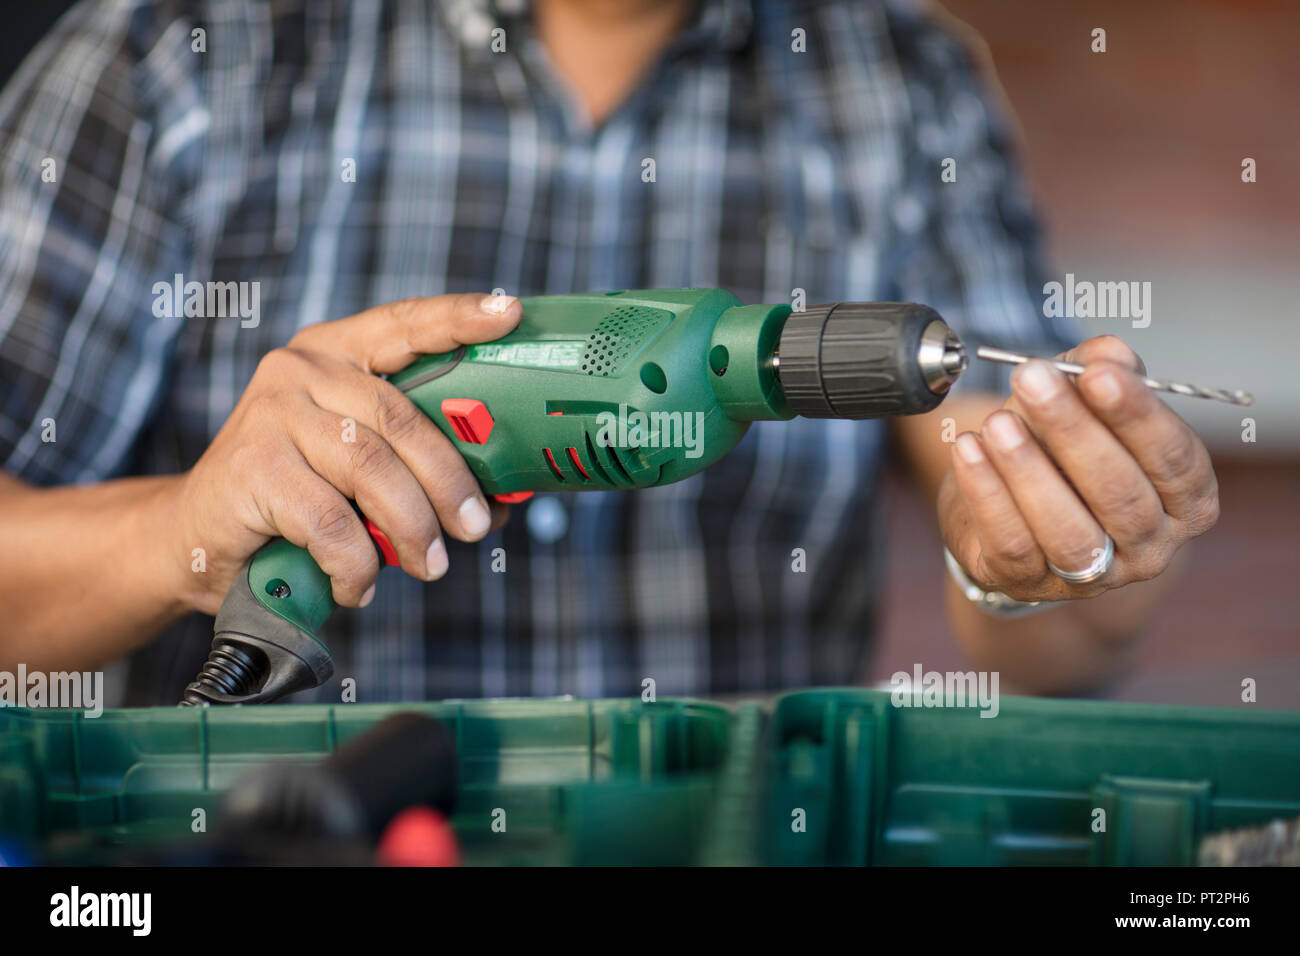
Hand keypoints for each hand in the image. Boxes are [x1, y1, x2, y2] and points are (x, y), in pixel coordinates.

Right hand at [172, 293, 520, 613]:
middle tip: (475, 527)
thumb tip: (505, 501)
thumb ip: (418, 470)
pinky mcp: (251, 465)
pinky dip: (357, 564)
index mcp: (338, 354)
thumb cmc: (295, 499)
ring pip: (371, 470)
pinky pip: (330, 521)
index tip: (509, 313)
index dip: (458, 318)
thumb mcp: (360, 472)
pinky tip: (359, 585)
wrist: (195, 536)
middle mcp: (302, 370)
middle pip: (401, 419)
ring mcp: (271, 412)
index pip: (404, 325)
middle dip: (450, 482)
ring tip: (429, 565)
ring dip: (411, 527)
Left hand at [938, 335, 1219, 602]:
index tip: (1098, 374)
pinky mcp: (1029, 584)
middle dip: (1073, 432)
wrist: (1005, 505)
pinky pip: (1011, 543)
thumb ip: (1100, 369)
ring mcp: (1094, 577)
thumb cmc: (1058, 447)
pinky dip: (988, 495)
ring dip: (1028, 471)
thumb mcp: (1083, 399)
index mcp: (1186, 498)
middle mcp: (1151, 545)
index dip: (1137, 414)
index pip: (1174, 457)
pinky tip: (969, 451)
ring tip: (997, 423)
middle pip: (1119, 494)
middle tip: (1033, 380)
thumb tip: (1111, 352)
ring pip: (1068, 530)